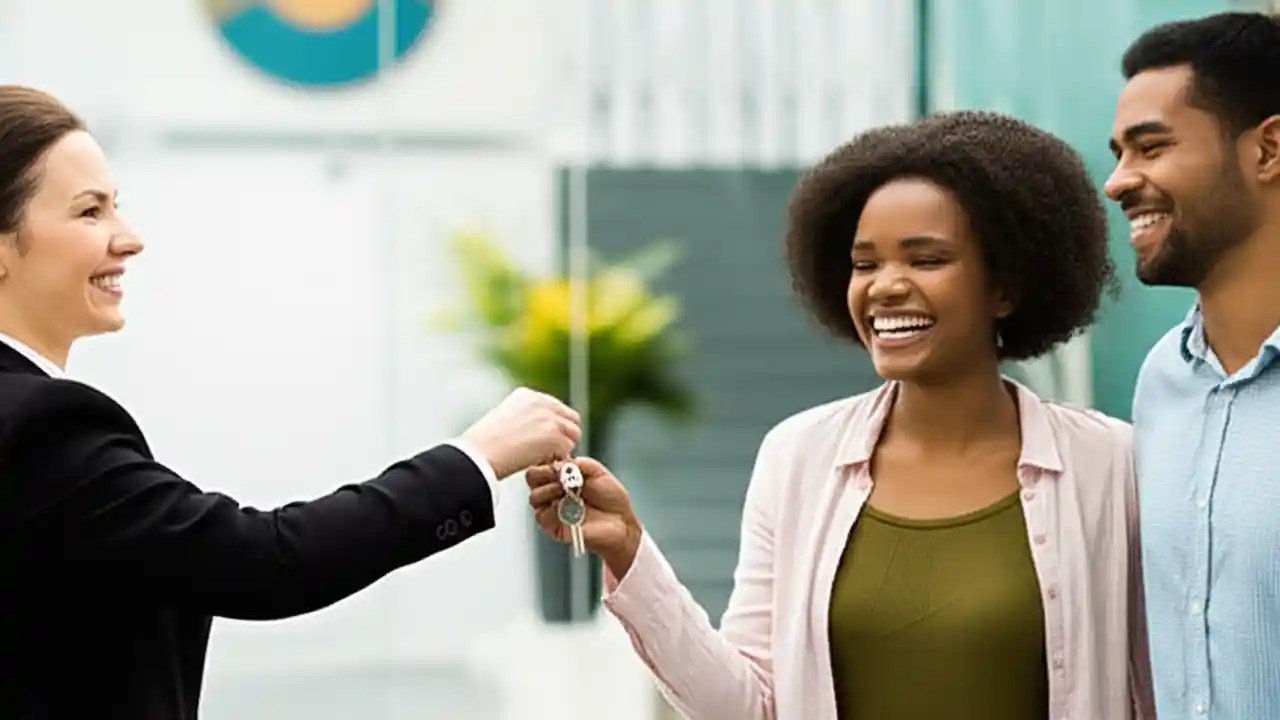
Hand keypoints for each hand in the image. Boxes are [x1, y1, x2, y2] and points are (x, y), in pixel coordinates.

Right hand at [460, 388, 580, 478]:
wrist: (478, 454)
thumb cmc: (483, 446)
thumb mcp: (504, 420)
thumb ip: (525, 421)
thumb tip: (537, 434)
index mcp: (527, 395)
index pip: (556, 408)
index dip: (554, 427)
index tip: (546, 440)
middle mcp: (541, 402)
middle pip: (571, 418)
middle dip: (565, 435)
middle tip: (551, 453)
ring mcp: (550, 418)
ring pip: (573, 435)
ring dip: (562, 449)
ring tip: (542, 460)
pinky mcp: (555, 435)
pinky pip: (568, 451)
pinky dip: (558, 460)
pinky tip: (540, 464)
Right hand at [527, 457, 642, 577]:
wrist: (621, 521)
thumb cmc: (610, 498)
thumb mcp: (597, 471)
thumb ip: (579, 463)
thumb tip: (562, 463)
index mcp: (560, 476)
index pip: (541, 463)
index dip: (545, 459)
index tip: (557, 458)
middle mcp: (553, 491)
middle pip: (531, 478)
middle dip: (543, 472)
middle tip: (559, 474)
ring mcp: (552, 509)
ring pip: (534, 497)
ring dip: (549, 490)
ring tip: (565, 490)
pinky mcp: (554, 526)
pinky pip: (543, 516)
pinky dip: (554, 509)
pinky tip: (567, 506)